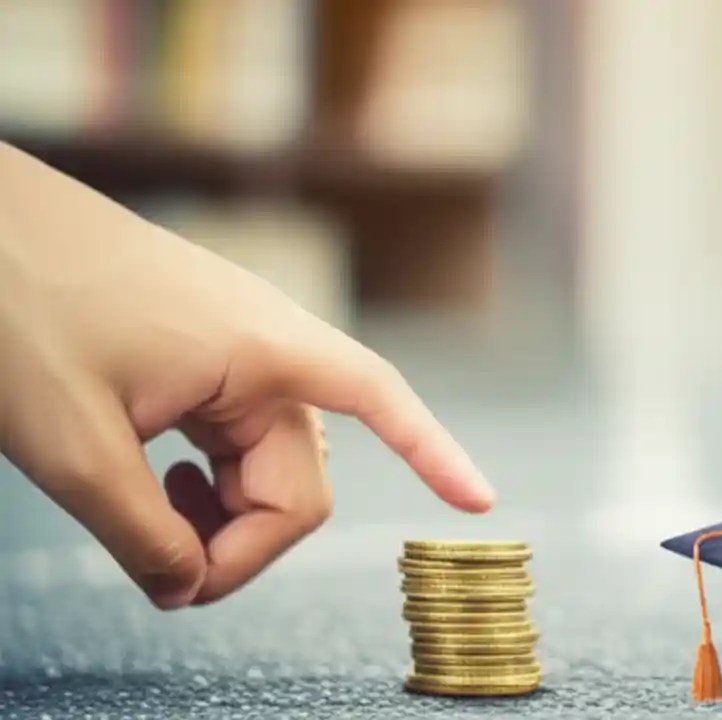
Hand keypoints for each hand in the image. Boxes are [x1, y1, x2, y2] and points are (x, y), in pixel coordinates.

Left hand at [0, 143, 492, 608]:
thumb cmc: (20, 304)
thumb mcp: (73, 448)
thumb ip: (143, 538)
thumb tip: (184, 587)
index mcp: (262, 349)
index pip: (381, 401)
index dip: (436, 456)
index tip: (481, 502)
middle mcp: (266, 348)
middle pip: (295, 483)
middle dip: (240, 543)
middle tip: (163, 573)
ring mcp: (235, 351)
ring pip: (261, 469)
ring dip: (216, 515)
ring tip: (141, 511)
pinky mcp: (203, 357)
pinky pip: (231, 440)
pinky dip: (202, 482)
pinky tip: (152, 477)